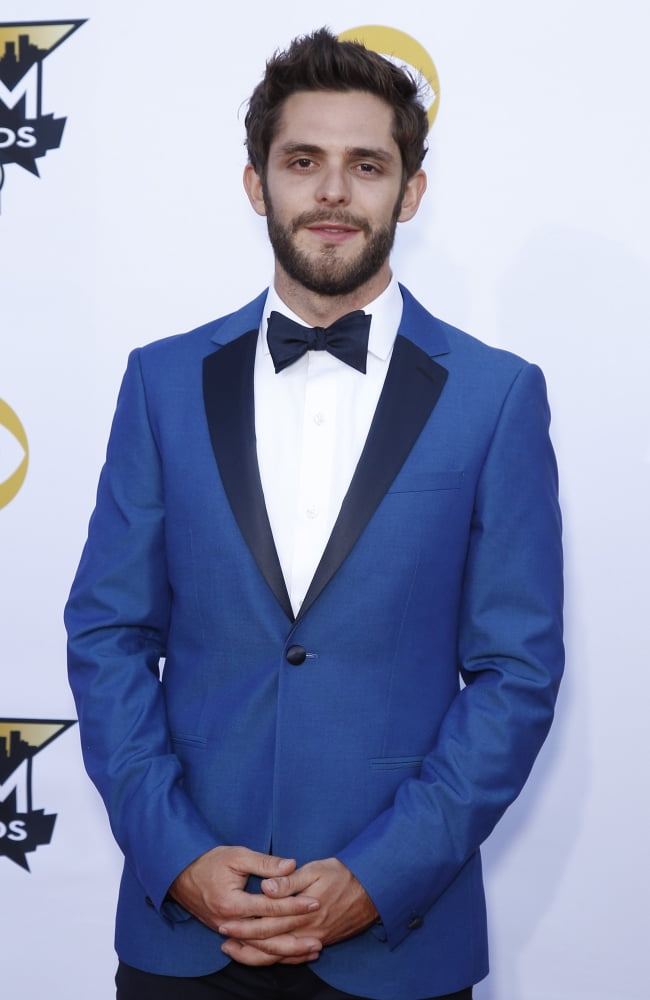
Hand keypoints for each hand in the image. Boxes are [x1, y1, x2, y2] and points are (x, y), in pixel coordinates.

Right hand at [169, 845, 321, 960]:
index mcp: (232, 902)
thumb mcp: (237, 855)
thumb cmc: (209, 861)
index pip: (269, 908)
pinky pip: (253, 951)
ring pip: (261, 949)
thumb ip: (265, 862)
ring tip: (311, 951)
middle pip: (267, 937)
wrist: (180, 875)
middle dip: (295, 937)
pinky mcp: (229, 935)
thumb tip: (291, 865)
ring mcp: (227, 932)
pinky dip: (272, 954)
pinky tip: (290, 955)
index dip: (294, 905)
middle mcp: (229, 923)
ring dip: (287, 953)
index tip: (314, 902)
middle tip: (319, 936)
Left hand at [219, 857, 377, 965]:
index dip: (243, 925)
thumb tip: (267, 888)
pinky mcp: (321, 941)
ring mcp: (314, 939)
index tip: (224, 922)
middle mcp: (307, 932)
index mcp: (302, 913)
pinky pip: (294, 957)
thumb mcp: (316, 869)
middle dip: (244, 942)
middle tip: (223, 940)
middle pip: (269, 944)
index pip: (266, 923)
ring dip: (256, 955)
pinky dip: (277, 959)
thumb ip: (289, 881)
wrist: (374, 890)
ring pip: (280, 955)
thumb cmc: (343, 874)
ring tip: (236, 951)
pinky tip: (266, 956)